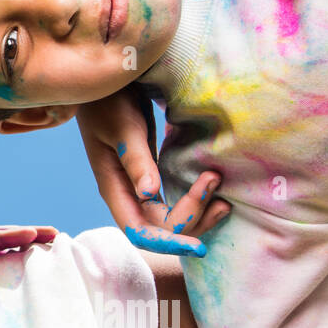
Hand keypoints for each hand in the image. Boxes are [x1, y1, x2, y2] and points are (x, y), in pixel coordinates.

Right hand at [76, 87, 229, 255]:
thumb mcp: (123, 128)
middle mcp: (125, 192)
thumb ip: (136, 160)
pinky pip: (171, 199)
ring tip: (224, 199)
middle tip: (220, 197)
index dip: (168, 243)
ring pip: (167, 218)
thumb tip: (150, 194)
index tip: (200, 245)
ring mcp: (136, 184)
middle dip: (191, 222)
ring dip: (197, 214)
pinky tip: (211, 188)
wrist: (103, 82)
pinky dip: (193, 199)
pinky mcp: (148, 173)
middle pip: (158, 229)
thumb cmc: (108, 100)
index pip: (139, 232)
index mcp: (113, 187)